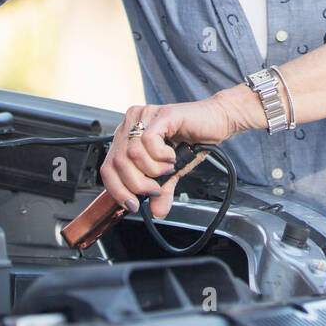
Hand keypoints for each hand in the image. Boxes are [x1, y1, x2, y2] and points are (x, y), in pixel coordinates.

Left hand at [100, 93, 244, 219]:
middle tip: (156, 189)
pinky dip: (160, 156)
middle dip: (137, 184)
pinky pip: (148, 141)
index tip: (132, 204)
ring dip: (152, 170)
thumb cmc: (192, 141)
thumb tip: (157, 211)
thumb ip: (162, 189)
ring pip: (131, 154)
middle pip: (117, 163)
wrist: (217, 121)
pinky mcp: (161, 114)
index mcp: (127, 135)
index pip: (107, 167)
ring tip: (167, 169)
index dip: (117, 189)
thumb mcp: (172, 172)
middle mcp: (131, 123)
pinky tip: (171, 156)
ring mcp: (145, 116)